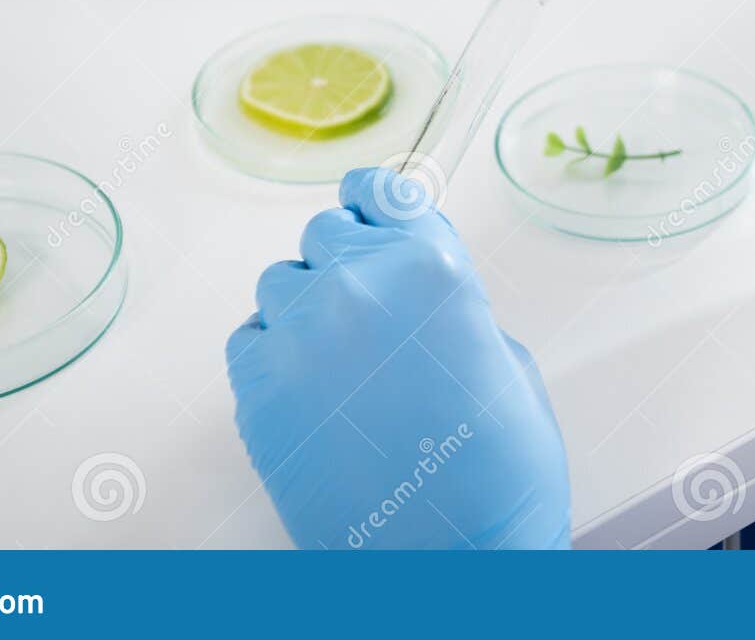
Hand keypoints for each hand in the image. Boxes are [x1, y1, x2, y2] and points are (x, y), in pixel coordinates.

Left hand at [227, 168, 570, 549]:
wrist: (456, 565)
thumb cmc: (500, 474)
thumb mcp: (505, 360)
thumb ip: (451, 301)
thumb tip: (414, 286)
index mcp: (433, 267)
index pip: (381, 188)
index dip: (377, 199)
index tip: (374, 209)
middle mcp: (360, 286)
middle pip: (327, 232)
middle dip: (348, 262)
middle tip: (373, 313)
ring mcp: (300, 336)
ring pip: (281, 281)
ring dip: (307, 307)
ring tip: (342, 362)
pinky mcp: (258, 391)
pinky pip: (248, 338)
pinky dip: (273, 353)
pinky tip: (311, 389)